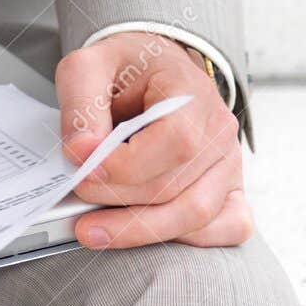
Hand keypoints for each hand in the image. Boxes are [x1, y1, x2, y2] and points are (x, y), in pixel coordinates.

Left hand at [57, 32, 251, 250]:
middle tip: (76, 195)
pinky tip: (143, 236)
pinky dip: (188, 239)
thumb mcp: (89, 66)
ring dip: (140, 230)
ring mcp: (229, 162)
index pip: (174, 142)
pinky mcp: (229, 187)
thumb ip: (80, 104)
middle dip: (120, 199)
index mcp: (192, 92)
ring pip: (197, 213)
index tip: (84, 168)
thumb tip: (80, 152)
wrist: (152, 65)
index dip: (127, 165)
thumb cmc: (126, 65)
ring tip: (93, 231)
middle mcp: (219, 130)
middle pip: (178, 184)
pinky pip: (228, 226)